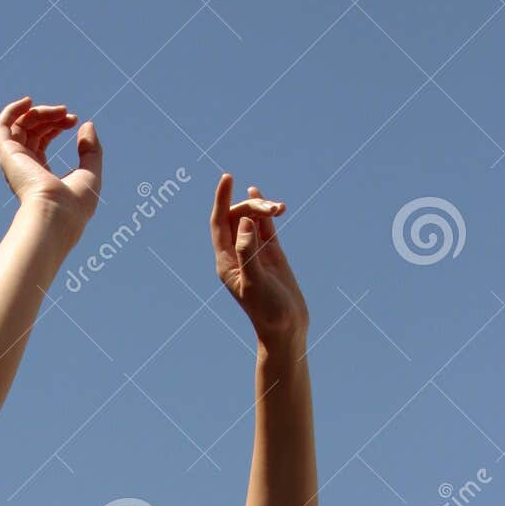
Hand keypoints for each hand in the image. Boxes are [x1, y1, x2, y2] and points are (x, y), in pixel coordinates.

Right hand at [0, 96, 101, 239]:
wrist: (57, 215)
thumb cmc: (74, 205)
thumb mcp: (91, 172)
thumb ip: (90, 150)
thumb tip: (86, 125)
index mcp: (39, 175)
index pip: (41, 141)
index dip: (56, 125)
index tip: (74, 120)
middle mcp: (24, 168)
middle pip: (31, 131)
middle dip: (50, 117)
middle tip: (68, 115)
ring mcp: (15, 162)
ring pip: (20, 125)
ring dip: (39, 112)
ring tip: (59, 111)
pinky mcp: (8, 155)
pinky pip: (2, 127)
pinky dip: (12, 111)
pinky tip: (28, 101)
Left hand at [210, 174, 308, 346]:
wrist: (286, 328)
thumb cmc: (268, 311)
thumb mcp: (256, 281)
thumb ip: (247, 251)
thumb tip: (243, 221)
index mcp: (225, 262)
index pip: (218, 223)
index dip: (221, 199)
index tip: (227, 177)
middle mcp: (236, 255)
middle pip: (236, 218)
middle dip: (251, 207)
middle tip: (273, 209)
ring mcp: (253, 254)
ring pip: (251, 221)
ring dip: (263, 209)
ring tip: (281, 208)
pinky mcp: (270, 256)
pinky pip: (263, 228)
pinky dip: (263, 213)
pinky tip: (264, 199)